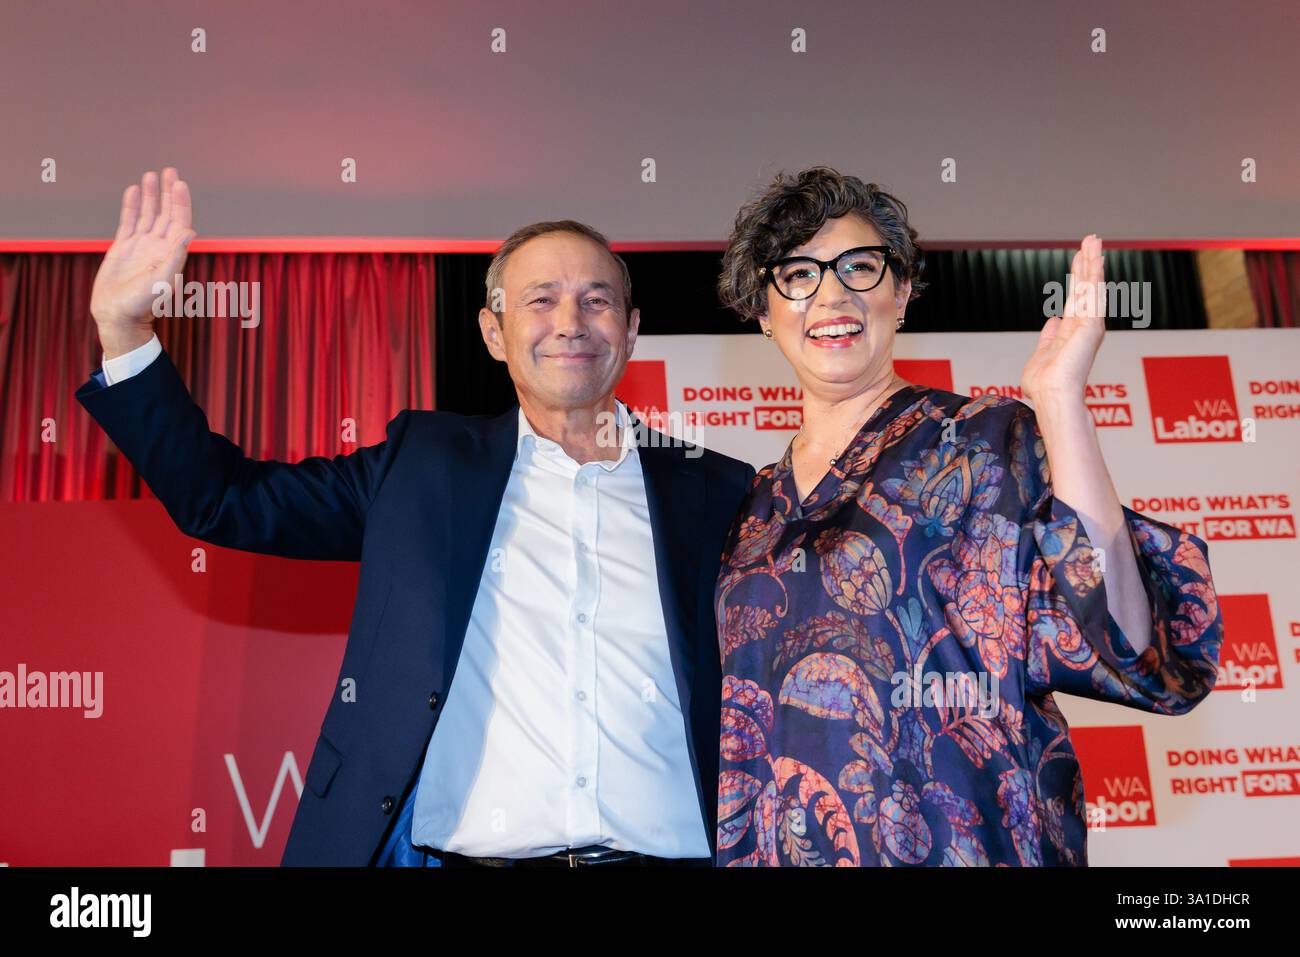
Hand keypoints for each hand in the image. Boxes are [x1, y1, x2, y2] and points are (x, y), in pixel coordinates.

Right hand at [89, 168, 195, 357]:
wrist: (119, 316)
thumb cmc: (143, 304)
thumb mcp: (163, 280)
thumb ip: (175, 255)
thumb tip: (189, 231)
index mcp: (171, 253)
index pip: (179, 221)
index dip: (180, 202)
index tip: (179, 183)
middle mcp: (158, 247)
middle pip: (166, 213)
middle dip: (168, 193)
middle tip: (170, 170)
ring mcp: (141, 246)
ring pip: (148, 214)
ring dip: (151, 195)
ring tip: (152, 175)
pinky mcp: (123, 248)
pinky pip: (129, 221)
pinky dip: (132, 206)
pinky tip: (134, 190)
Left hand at [1020, 234, 1104, 407]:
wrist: (1052, 394)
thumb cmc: (1045, 384)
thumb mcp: (1041, 355)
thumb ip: (1048, 337)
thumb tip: (1053, 321)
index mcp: (1071, 332)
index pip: (1076, 298)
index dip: (1077, 277)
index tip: (1078, 259)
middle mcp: (1084, 326)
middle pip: (1085, 287)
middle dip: (1087, 262)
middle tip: (1091, 239)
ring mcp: (1090, 324)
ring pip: (1091, 285)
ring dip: (1093, 261)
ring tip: (1094, 239)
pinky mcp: (1092, 323)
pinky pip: (1093, 293)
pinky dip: (1095, 273)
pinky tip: (1096, 256)